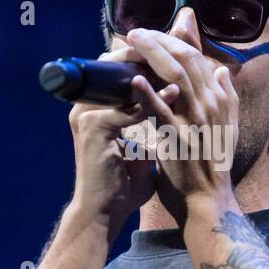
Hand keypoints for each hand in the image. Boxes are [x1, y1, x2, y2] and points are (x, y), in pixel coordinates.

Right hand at [66, 41, 180, 239]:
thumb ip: (153, 120)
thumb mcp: (142, 143)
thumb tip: (176, 102)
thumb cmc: (125, 182)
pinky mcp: (92, 128)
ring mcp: (86, 115)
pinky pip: (127, 108)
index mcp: (96, 107)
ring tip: (182, 68)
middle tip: (182, 54)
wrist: (105, 214)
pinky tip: (175, 94)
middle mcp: (86, 106)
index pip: (118, 68)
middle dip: (151, 56)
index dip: (149, 58)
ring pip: (122, 81)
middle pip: (115, 64)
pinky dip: (153, 100)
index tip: (180, 56)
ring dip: (154, 72)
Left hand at [124, 28, 238, 213]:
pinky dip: (147, 94)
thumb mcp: (229, 127)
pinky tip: (133, 79)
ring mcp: (194, 121)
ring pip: (174, 77)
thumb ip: (228, 97)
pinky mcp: (177, 139)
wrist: (208, 197)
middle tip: (137, 31)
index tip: (153, 33)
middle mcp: (209, 105)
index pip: (196, 58)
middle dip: (160, 40)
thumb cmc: (214, 163)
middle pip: (185, 60)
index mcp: (218, 99)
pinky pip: (161, 112)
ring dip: (151, 55)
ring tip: (132, 42)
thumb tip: (222, 71)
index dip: (174, 40)